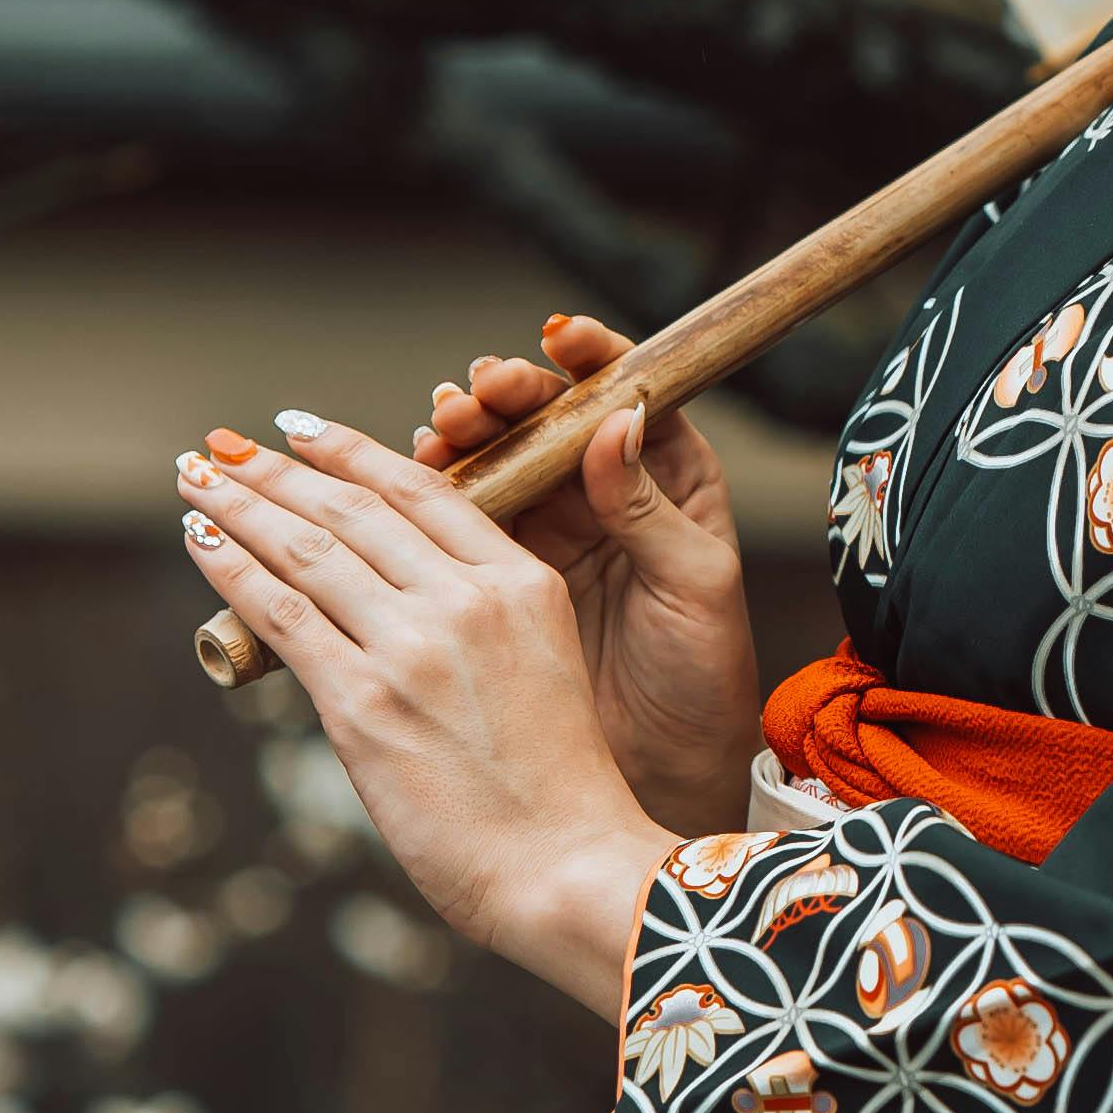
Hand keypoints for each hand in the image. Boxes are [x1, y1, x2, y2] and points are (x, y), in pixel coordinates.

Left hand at [178, 415, 672, 1021]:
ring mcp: (414, 648)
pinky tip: (202, 542)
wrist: (567, 868)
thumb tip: (390, 599)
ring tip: (196, 480)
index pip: (420, 490)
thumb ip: (479, 618)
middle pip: (352, 510)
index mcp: (522, 584)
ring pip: (308, 550)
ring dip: (240, 506)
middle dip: (275, 470)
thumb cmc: (556, 790)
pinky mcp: (365, 703)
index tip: (298, 428)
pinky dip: (232, 569)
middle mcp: (468, 601)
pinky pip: (282, 614)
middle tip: (222, 445)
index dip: (348, 451)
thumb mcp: (545, 665)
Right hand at [383, 308, 762, 842]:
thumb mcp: (693, 590)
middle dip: (505, 395)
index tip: (558, 339)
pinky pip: (457, 521)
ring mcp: (545, 532)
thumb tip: (618, 418)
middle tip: (474, 397)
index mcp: (667, 479)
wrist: (664, 774)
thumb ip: (649, 508)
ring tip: (440, 429)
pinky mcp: (497, 578)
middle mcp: (601, 493)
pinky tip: (410, 479)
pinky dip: (428, 497)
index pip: (623, 391)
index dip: (588, 356)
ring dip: (462, 437)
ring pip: (494, 460)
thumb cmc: (702, 683)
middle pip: (542, 417)